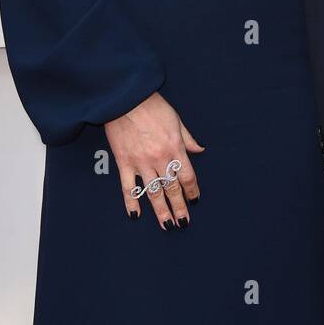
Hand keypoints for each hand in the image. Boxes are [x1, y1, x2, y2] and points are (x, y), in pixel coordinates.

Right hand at [104, 91, 204, 229]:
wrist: (126, 99)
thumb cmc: (152, 106)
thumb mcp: (177, 120)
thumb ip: (188, 139)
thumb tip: (199, 150)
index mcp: (175, 148)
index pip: (187, 177)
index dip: (192, 191)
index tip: (195, 200)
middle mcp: (160, 159)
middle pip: (172, 189)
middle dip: (179, 207)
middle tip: (183, 222)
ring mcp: (141, 163)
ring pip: (153, 193)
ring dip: (161, 211)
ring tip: (167, 225)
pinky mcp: (124, 163)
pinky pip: (128, 188)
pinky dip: (131, 203)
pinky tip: (136, 215)